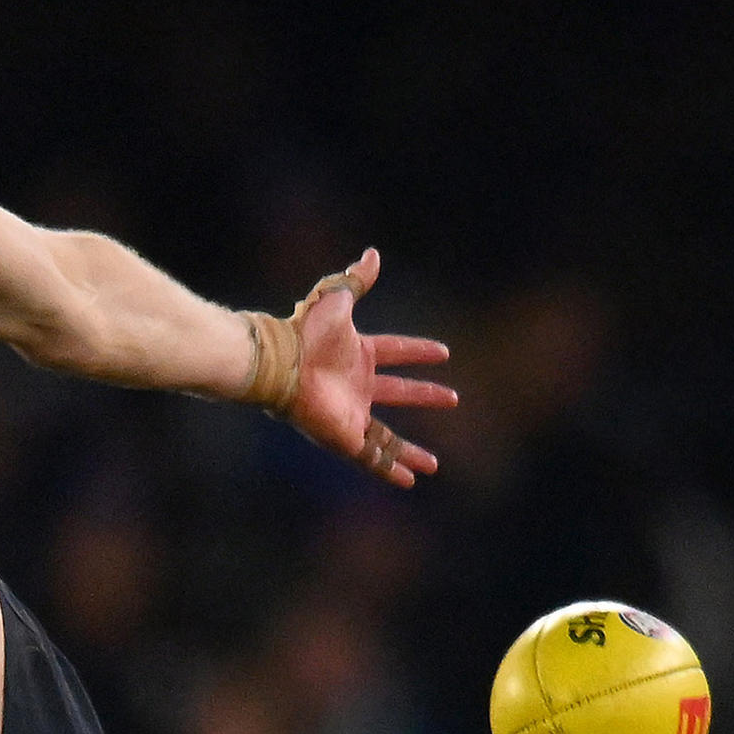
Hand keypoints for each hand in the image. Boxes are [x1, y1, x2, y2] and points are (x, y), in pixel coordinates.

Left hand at [283, 249, 453, 487]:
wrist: (281, 364)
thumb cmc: (305, 332)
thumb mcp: (336, 299)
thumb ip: (355, 281)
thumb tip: (372, 253)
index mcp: (358, 354)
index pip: (395, 352)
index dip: (418, 351)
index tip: (443, 353)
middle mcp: (357, 386)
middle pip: (399, 394)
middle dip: (424, 396)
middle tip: (452, 399)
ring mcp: (352, 413)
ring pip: (388, 437)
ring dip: (410, 451)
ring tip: (433, 465)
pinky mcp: (345, 436)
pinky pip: (373, 457)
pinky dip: (390, 469)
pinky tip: (409, 480)